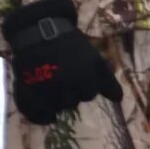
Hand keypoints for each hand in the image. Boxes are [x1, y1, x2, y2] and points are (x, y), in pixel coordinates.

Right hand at [5, 0, 119, 125]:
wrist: (39, 32)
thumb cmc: (71, 45)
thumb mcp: (95, 59)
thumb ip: (108, 81)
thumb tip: (118, 100)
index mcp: (85, 79)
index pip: (90, 94)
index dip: (86, 84)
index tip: (79, 74)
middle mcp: (67, 88)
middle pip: (73, 102)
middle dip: (71, 91)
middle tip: (64, 75)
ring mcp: (47, 93)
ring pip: (57, 108)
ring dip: (57, 100)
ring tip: (52, 82)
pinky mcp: (30, 96)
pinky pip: (40, 116)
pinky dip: (44, 116)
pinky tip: (46, 111)